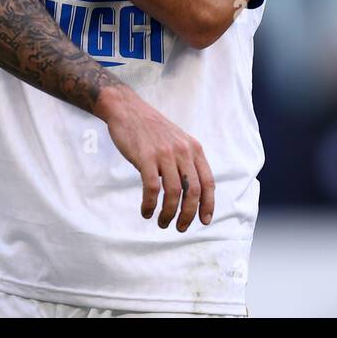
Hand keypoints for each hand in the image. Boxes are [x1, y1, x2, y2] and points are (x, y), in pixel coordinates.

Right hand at [98, 83, 215, 230]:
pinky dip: (150, 205)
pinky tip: (146, 212)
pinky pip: (152, 188)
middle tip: (180, 228)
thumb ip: (187, 161)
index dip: (208, 204)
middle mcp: (183, 151)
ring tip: (161, 222)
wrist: (128, 109)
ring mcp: (164, 154)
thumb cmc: (152, 129)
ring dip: (169, 213)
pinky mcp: (145, 157)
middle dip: (188, 215)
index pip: (208, 181)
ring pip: (174, 192)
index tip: (205, 221)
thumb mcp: (178, 141)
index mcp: (194, 149)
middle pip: (193, 191)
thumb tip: (193, 190)